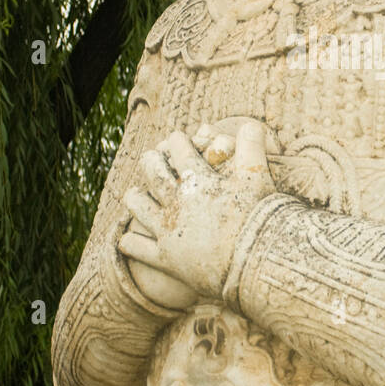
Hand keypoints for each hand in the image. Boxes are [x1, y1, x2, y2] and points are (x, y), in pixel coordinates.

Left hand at [118, 121, 275, 300]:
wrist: (255, 262)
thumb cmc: (259, 217)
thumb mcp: (258, 177)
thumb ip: (252, 148)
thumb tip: (253, 124)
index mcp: (198, 181)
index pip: (180, 151)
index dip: (176, 141)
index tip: (175, 137)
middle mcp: (177, 203)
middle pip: (155, 175)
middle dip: (151, 162)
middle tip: (149, 157)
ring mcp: (170, 231)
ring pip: (141, 208)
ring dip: (135, 198)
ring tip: (132, 193)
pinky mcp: (168, 260)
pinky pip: (142, 250)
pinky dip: (132, 243)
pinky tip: (125, 240)